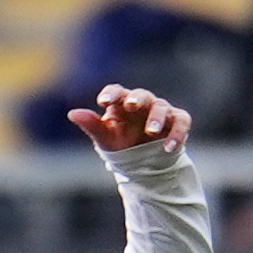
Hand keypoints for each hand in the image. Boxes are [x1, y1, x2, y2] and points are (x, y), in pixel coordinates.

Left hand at [67, 84, 190, 153]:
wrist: (143, 160)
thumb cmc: (120, 143)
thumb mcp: (104, 138)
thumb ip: (91, 125)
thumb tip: (72, 113)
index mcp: (121, 103)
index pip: (116, 92)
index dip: (111, 94)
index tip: (103, 102)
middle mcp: (142, 103)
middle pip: (141, 95)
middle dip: (136, 99)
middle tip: (131, 105)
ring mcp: (161, 111)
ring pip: (161, 107)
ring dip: (156, 118)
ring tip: (150, 132)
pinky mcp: (177, 121)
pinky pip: (181, 122)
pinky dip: (177, 133)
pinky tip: (169, 147)